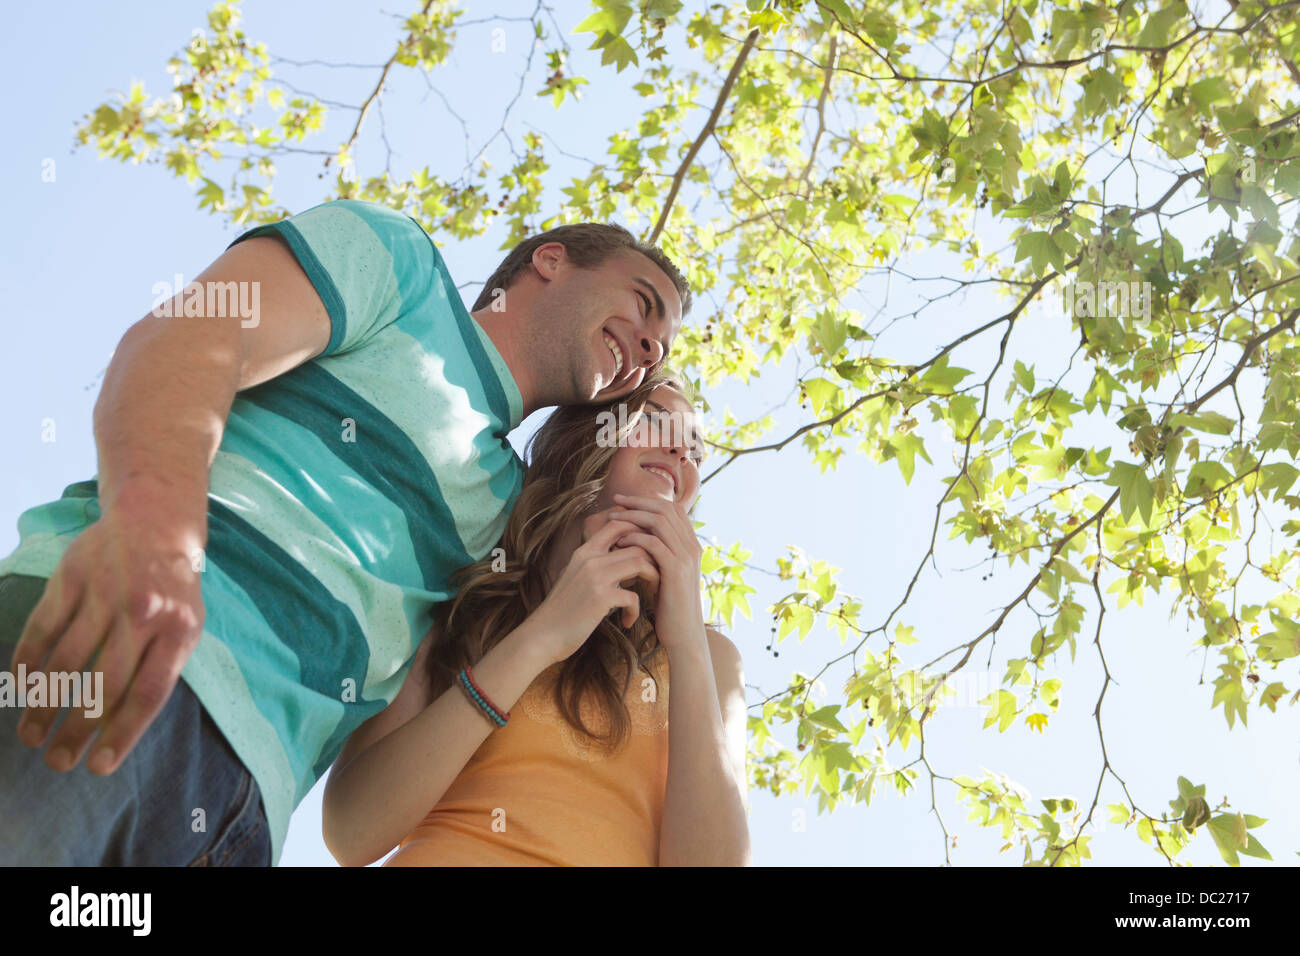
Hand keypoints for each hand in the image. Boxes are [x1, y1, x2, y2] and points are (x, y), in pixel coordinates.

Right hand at [10, 479, 205, 774]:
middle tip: (56, 762)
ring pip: (67, 660)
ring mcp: (106, 592)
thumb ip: (160, 670)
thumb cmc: (172, 590)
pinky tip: (18, 687)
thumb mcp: (185, 626)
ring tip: (31, 736)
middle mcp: (144, 612)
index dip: (123, 734)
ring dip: (44, 704)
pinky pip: (43, 627)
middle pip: (105, 684)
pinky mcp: (72, 576)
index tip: (98, 768)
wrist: (157, 522)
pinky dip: (27, 660)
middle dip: (77, 730)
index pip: (150, 693)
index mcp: (180, 630)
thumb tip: (119, 731)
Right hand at [526, 517, 659, 665]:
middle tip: (657, 576)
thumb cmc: (561, 611)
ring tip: (652, 593)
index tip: (650, 550)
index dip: (640, 532)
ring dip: (652, 579)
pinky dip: (635, 610)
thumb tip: (619, 562)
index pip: (617, 525)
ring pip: (639, 563)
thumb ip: (594, 566)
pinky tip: (628, 621)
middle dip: (654, 558)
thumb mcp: (575, 578)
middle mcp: (590, 559)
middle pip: (636, 543)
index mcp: (584, 552)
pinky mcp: (600, 598)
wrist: (541, 636)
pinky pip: (633, 597)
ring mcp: (595, 577)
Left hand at [607, 493, 705, 654]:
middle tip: (615, 502)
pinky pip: (654, 543)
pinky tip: (619, 541)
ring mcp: (687, 557)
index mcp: (691, 544)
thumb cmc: (669, 607)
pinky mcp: (676, 570)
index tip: (624, 501)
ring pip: (659, 522)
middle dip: (638, 503)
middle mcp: (692, 546)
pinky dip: (635, 538)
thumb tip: (635, 537)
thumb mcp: (665, 574)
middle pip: (665, 510)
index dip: (647, 501)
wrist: (683, 634)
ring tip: (613, 520)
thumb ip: (658, 554)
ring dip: (633, 517)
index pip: (672, 509)